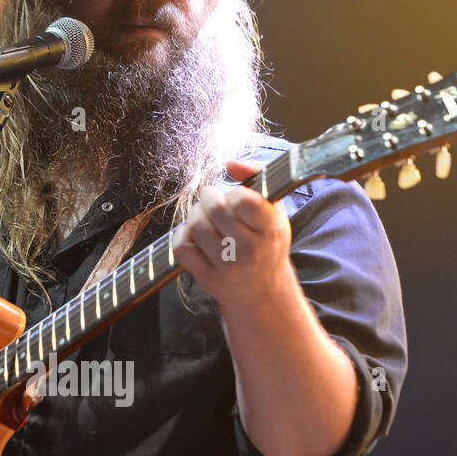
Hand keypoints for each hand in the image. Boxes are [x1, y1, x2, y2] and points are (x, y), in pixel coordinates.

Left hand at [171, 159, 293, 311]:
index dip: (234, 192)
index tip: (236, 197)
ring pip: (196, 226)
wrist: (262, 292)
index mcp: (271, 229)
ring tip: (205, 217)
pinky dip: (183, 235)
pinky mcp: (207, 278)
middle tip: (214, 201)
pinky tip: (196, 236)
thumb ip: (258, 177)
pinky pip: (182, 247)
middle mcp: (251, 250)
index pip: (243, 200)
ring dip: (195, 214)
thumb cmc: (267, 243)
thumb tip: (230, 162)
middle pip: (214, 209)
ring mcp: (228, 266)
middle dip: (209, 197)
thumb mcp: (274, 211)